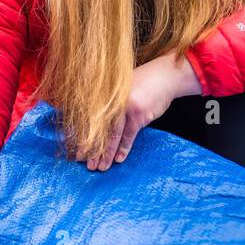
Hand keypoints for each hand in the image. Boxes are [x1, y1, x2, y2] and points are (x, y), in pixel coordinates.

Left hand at [72, 53, 200, 170]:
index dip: (83, 137)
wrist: (165, 76)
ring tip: (101, 167)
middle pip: (98, 130)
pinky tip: (119, 159)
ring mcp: (124, 107)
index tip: (78, 152)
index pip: (89, 121)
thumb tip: (95, 122)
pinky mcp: (138, 114)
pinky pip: (129, 135)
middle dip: (92, 149)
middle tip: (87, 164)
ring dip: (106, 153)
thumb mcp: (120, 89)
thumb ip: (109, 103)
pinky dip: (124, 148)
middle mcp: (111, 101)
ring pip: (113, 135)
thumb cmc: (142, 83)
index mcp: (104, 95)